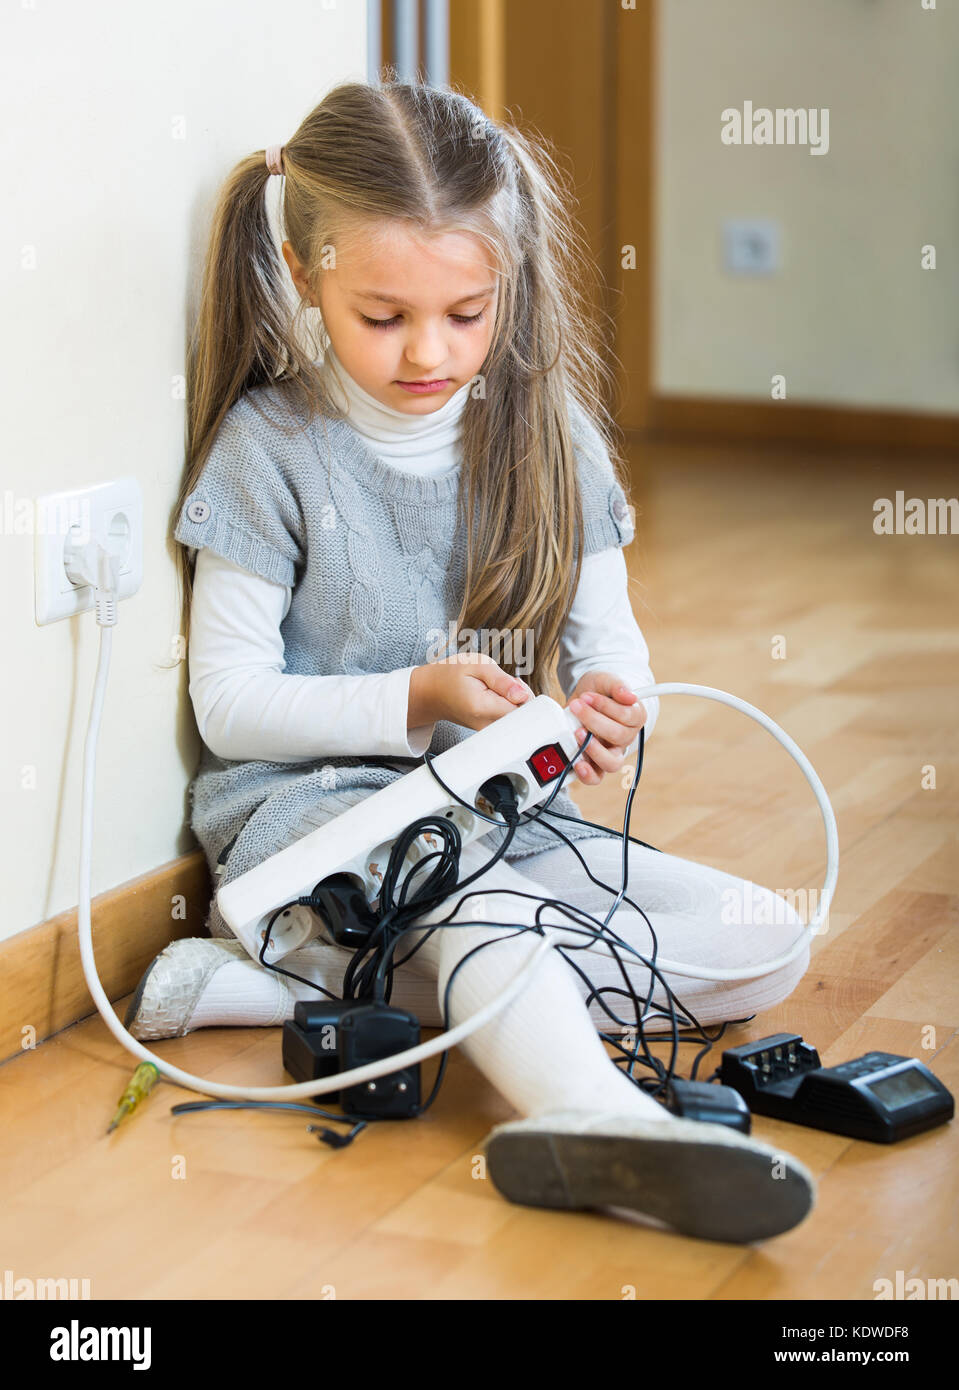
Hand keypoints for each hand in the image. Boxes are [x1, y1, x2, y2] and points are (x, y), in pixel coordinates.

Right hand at [412, 653, 533, 732]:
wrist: (431, 692)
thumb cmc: (452, 674)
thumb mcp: (477, 665)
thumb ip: (502, 681)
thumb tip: (523, 695)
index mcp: (483, 707)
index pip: (523, 710)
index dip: (527, 695)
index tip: (516, 685)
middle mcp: (486, 725)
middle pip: (523, 717)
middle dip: (523, 698)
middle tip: (507, 683)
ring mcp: (487, 731)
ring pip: (517, 719)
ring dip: (515, 702)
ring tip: (498, 689)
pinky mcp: (489, 731)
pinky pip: (509, 721)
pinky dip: (509, 707)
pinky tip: (497, 697)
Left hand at [566, 671, 647, 784]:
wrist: (582, 700)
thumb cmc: (598, 690)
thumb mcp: (605, 680)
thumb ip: (617, 685)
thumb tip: (629, 696)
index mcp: (635, 717)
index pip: (627, 716)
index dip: (606, 706)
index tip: (586, 696)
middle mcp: (626, 738)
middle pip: (618, 737)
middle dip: (594, 721)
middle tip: (577, 707)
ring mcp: (611, 753)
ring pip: (611, 763)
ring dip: (594, 750)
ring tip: (578, 733)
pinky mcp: (595, 763)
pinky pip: (596, 777)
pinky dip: (587, 774)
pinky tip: (577, 763)